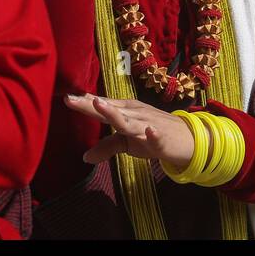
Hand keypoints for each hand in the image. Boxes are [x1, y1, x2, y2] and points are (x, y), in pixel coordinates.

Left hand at [65, 93, 195, 166]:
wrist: (188, 138)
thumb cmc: (153, 136)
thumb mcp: (128, 141)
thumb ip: (107, 147)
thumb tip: (85, 157)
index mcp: (126, 113)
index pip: (102, 107)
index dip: (85, 103)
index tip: (66, 97)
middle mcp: (135, 114)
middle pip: (110, 110)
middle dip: (92, 105)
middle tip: (71, 99)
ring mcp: (149, 124)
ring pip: (129, 120)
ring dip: (114, 112)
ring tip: (99, 105)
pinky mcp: (163, 139)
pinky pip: (157, 137)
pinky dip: (153, 134)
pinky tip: (148, 131)